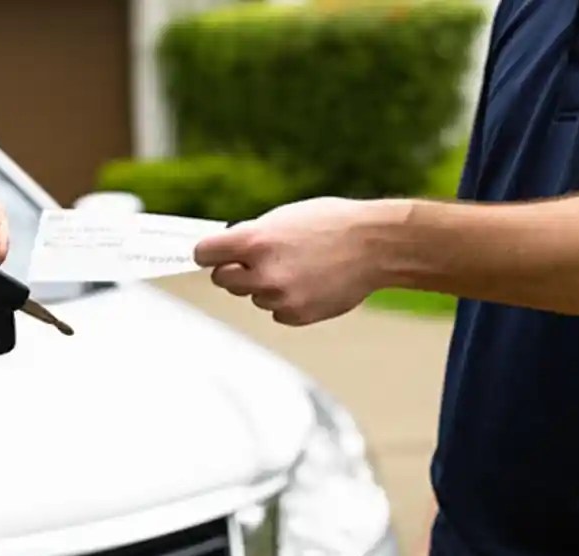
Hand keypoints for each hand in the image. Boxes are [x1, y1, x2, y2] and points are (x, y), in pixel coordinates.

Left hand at [194, 197, 407, 325]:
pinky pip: (275, 312)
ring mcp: (278, 297)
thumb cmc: (330, 224)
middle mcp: (262, 272)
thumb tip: (223, 250)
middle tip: (258, 260)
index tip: (211, 254)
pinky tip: (308, 283)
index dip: (208, 253)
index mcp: (254, 241)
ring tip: (297, 267)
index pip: (204, 254)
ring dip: (264, 285)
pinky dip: (285, 301)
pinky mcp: (295, 315)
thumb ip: (251, 235)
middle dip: (234, 270)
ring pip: (252, 296)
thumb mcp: (283, 218)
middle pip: (222, 280)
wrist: (374, 246)